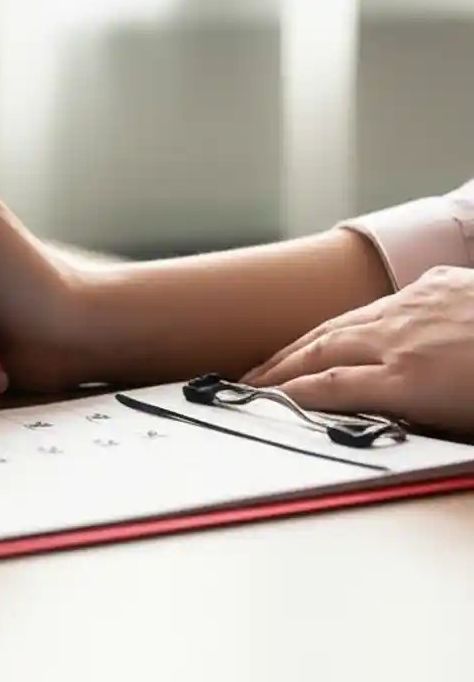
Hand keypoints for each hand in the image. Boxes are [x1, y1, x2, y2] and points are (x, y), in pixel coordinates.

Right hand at [243, 266, 473, 433]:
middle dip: (280, 366)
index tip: (262, 401)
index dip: (289, 393)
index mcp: (411, 379)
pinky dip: (360, 318)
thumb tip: (378, 417)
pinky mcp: (436, 284)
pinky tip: (349, 326)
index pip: (329, 387)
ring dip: (306, 341)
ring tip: (281, 356)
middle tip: (251, 380)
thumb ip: (412, 416)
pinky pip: (386, 301)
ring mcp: (416, 304)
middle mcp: (401, 338)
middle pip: (323, 350)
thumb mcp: (462, 420)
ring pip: (344, 322)